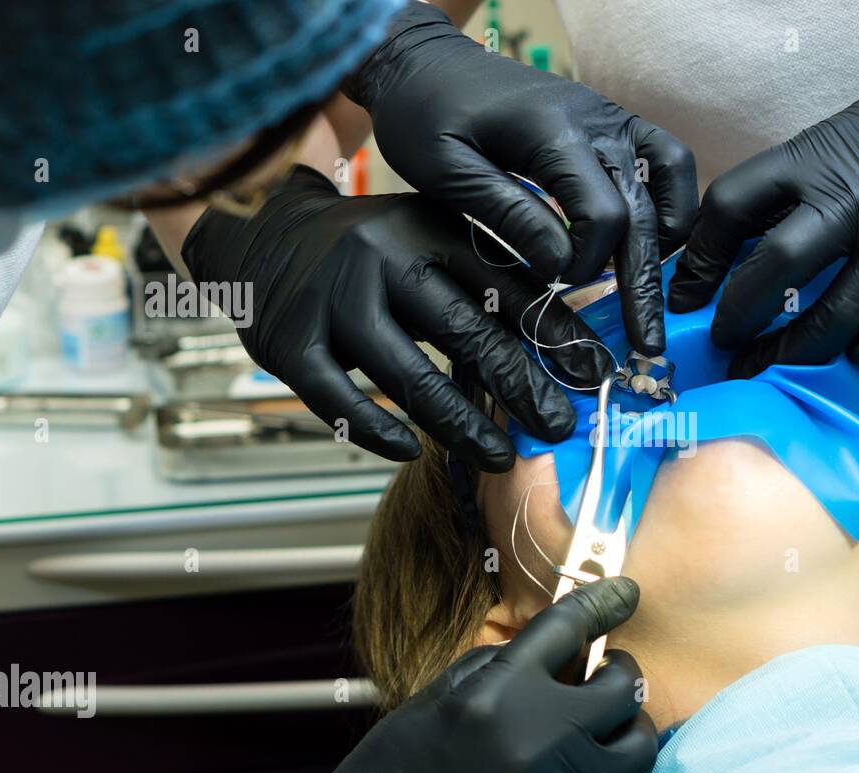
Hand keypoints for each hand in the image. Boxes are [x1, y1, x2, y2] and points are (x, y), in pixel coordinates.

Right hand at [182, 165, 611, 468]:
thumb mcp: (431, 238)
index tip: (597, 375)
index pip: (505, 286)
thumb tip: (568, 340)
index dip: (556, 334)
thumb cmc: (371, 247)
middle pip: (464, 332)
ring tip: (501, 457)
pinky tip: (409, 451)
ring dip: (461, 424)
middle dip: (521, 385)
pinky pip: (338, 399)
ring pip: (407, 375)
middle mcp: (381, 257)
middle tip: (561, 427)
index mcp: (429, 229)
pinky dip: (376, 430)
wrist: (261, 230)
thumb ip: (489, 278)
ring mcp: (332, 300)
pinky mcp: (288, 341)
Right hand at [212, 577, 655, 772]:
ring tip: (610, 728)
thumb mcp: (441, 693)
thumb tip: (559, 651)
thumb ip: (503, 665)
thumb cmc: (396, 763)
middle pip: (623, 686)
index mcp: (500, 687)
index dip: (605, 602)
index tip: (625, 593)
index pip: (570, 626)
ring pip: (637, 746)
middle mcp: (538, 730)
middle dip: (622, 672)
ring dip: (630, 730)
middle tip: (608, 673)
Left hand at [344, 2, 696, 354]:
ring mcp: (613, 118)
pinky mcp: (615, 123)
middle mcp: (598, 120)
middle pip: (643, 212)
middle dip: (644, 284)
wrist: (428, 64)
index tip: (557, 285)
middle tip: (647, 344)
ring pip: (670, 185)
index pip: (602, 214)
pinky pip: (668, 164)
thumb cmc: (426, 116)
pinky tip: (646, 245)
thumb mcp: (446, 170)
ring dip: (665, 241)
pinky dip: (669, 207)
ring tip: (647, 289)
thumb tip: (561, 268)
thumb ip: (506, 214)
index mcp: (554, 131)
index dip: (589, 263)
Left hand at [667, 34, 858, 376]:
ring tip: (770, 371)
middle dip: (737, 317)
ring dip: (795, 353)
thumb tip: (744, 236)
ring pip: (835, 316)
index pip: (732, 205)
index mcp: (821, 158)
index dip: (700, 259)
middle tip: (724, 345)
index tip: (687, 294)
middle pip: (772, 268)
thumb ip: (802, 182)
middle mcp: (857, 199)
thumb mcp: (850, 133)